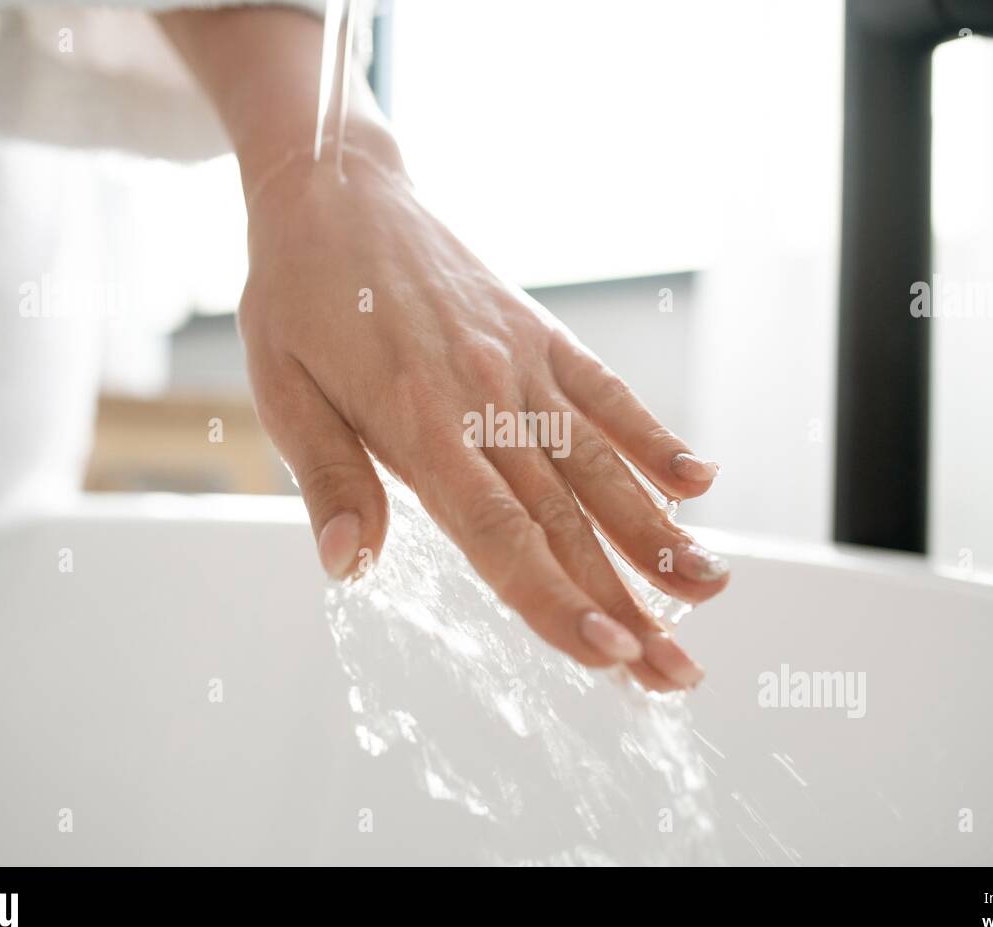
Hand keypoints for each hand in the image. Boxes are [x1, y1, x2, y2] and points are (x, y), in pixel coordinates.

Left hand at [159, 7, 728, 690]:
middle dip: (625, 602)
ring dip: (657, 536)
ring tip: (708, 593)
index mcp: (418, 423)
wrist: (337, 190)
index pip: (499, 534)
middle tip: (676, 671)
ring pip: (602, 466)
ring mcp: (524, 365)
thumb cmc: (300, 298)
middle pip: (566, 520)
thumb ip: (330, 478)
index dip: (555, 598)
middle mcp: (486, 399)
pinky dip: (653, 438)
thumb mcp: (284, 390)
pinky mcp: (543, 335)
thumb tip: (350, 566)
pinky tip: (698, 484)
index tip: (608, 653)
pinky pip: (608, 393)